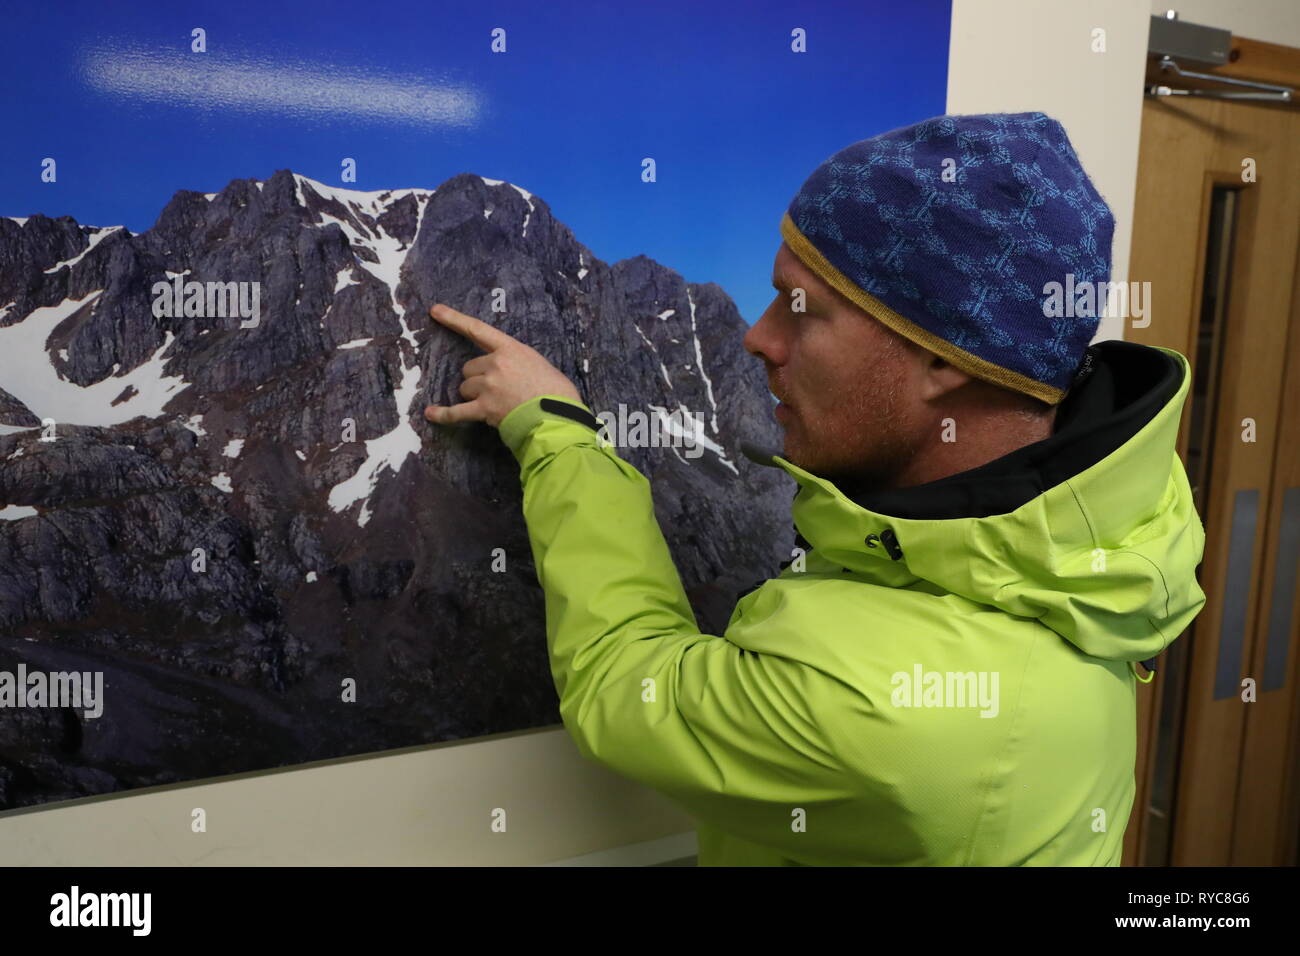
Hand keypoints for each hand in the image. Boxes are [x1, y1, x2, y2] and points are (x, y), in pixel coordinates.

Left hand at [423, 304, 581, 428]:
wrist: (559, 417)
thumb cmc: (556, 392)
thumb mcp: (539, 364)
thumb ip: (519, 363)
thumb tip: (511, 374)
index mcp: (511, 349)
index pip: (477, 330)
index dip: (454, 319)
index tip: (435, 310)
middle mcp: (495, 364)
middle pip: (469, 368)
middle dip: (477, 378)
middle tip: (496, 390)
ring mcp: (488, 387)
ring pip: (465, 388)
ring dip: (473, 395)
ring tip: (495, 405)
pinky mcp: (484, 409)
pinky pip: (457, 412)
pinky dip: (443, 414)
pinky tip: (430, 413)